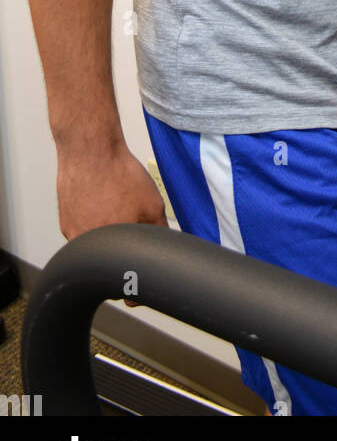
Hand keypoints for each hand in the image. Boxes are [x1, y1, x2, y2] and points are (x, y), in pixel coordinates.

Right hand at [56, 141, 168, 307]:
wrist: (90, 150)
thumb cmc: (120, 175)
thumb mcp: (153, 206)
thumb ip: (159, 235)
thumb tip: (167, 252)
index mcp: (111, 250)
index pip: (123, 289)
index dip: (136, 289)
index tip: (141, 286)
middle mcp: (88, 247)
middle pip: (108, 269)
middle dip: (123, 259)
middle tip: (134, 235)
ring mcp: (73, 236)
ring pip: (96, 250)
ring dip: (108, 239)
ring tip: (118, 211)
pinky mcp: (65, 223)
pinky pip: (83, 233)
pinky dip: (94, 224)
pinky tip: (104, 205)